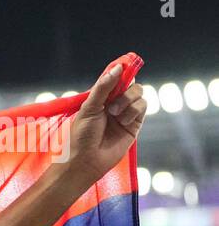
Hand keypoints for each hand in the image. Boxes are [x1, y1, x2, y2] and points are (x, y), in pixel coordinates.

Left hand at [65, 62, 146, 184]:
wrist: (86, 161)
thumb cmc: (81, 136)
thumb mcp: (89, 107)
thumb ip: (103, 87)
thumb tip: (118, 68)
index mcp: (100, 98)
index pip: (115, 79)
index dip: (122, 70)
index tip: (126, 64)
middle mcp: (114, 104)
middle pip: (131, 84)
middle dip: (125, 89)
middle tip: (112, 101)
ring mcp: (125, 114)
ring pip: (139, 94)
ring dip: (127, 101)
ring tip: (113, 114)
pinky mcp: (135, 124)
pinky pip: (143, 107)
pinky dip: (133, 111)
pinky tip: (122, 121)